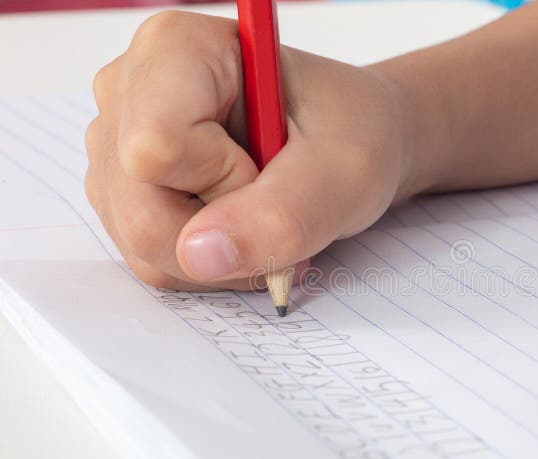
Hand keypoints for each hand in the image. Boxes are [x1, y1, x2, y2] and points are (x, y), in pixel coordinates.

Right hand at [85, 11, 419, 290]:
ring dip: (216, 255)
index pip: (157, 146)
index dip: (221, 180)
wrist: (350, 140)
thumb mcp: (343, 174)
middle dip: (220, 233)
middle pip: (138, 208)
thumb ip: (280, 215)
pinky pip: (146, 255)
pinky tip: (240, 228)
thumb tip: (198, 256)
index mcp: (176, 49)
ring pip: (139, 241)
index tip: (270, 164)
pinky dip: (204, 261)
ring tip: (264, 214)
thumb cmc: (352, 133)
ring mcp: (117, 141)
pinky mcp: (123, 186)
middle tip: (276, 202)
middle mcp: (130, 89)